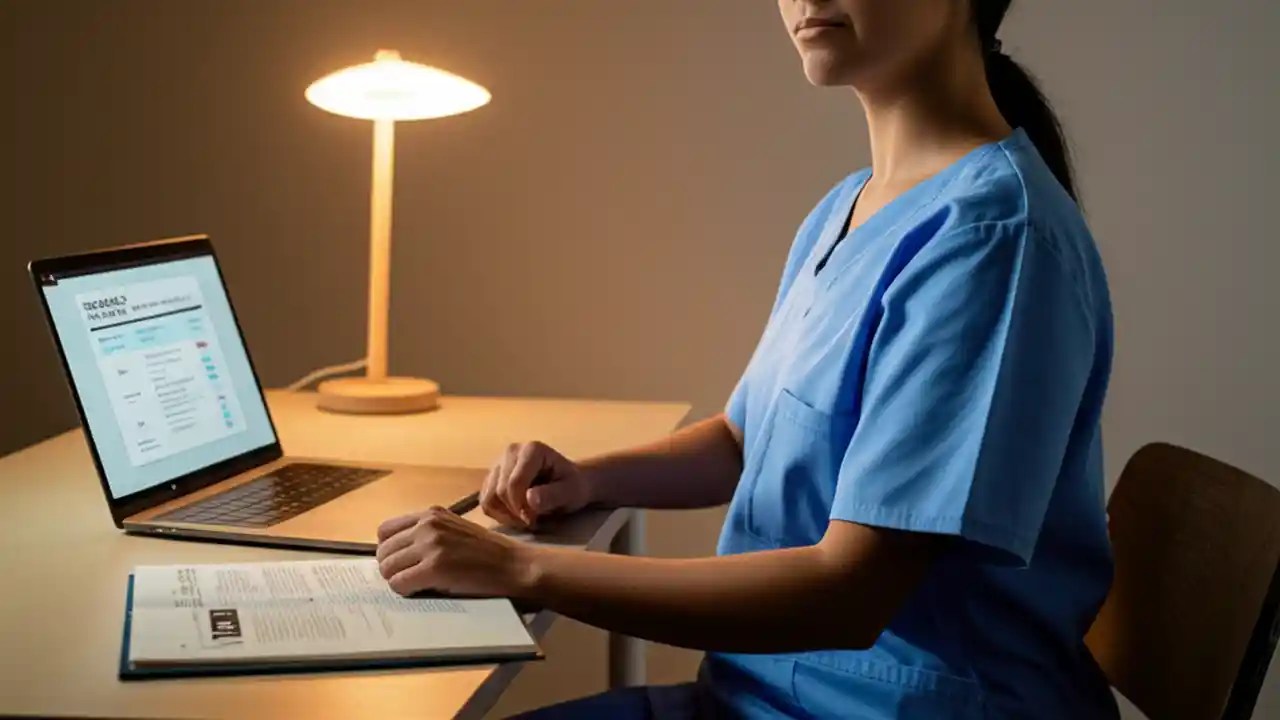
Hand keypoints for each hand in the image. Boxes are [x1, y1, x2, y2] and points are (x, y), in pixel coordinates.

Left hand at [375, 507, 534, 596]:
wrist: (514, 565)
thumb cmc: (488, 553)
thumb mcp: (454, 530)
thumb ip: (428, 534)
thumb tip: (397, 553)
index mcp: (431, 514)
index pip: (385, 530)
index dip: (390, 550)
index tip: (403, 562)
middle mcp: (427, 525)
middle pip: (383, 551)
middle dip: (392, 568)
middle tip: (409, 578)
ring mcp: (431, 545)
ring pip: (387, 568)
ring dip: (398, 580)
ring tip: (417, 584)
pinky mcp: (435, 568)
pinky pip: (399, 583)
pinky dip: (406, 591)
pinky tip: (423, 590)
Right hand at [481, 441, 592, 528]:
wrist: (567, 482)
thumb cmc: (572, 486)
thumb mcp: (570, 493)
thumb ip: (552, 495)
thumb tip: (530, 499)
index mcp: (532, 450)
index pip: (514, 483)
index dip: (521, 507)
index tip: (534, 520)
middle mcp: (511, 451)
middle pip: (500, 490)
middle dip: (514, 512)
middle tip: (532, 521)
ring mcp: (499, 462)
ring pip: (489, 496)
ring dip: (504, 514)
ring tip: (524, 518)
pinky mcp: (492, 476)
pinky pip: (485, 500)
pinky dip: (497, 513)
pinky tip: (514, 515)